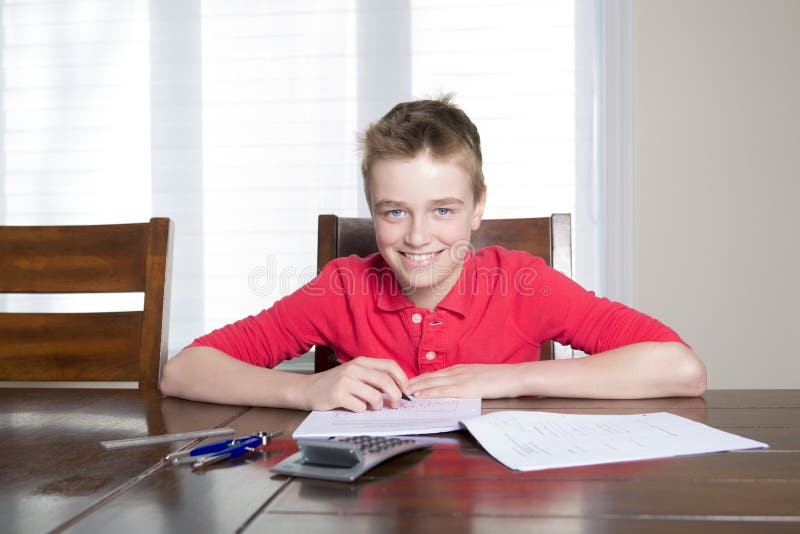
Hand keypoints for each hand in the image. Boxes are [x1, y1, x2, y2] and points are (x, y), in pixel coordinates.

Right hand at [298, 356, 409, 411]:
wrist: (308, 388)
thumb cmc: (334, 383)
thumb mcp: (354, 373)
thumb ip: (373, 377)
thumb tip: (398, 389)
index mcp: (361, 362)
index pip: (390, 365)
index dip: (402, 378)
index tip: (406, 390)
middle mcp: (354, 368)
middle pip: (385, 381)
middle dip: (396, 395)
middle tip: (396, 404)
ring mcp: (345, 381)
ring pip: (375, 395)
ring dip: (379, 405)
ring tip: (374, 407)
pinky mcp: (337, 395)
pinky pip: (360, 407)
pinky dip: (362, 410)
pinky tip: (356, 408)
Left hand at [407, 364, 522, 398]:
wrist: (515, 376)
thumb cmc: (501, 379)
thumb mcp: (480, 377)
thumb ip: (468, 381)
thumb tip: (458, 389)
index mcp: (461, 369)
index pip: (435, 374)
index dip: (421, 379)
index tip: (409, 383)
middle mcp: (457, 371)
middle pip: (430, 376)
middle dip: (414, 383)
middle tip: (399, 388)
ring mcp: (461, 379)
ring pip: (432, 382)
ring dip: (416, 387)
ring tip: (403, 392)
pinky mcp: (466, 388)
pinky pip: (443, 390)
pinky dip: (429, 392)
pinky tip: (420, 395)